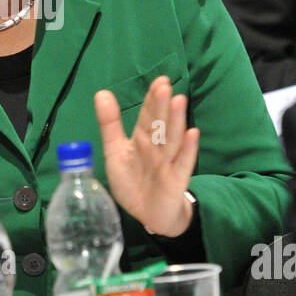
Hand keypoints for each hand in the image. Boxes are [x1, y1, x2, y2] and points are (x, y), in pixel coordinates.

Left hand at [94, 75, 198, 236]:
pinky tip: (193, 133)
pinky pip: (183, 164)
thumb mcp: (115, 151)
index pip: (147, 116)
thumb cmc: (133, 181)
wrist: (148, 215)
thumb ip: (110, 124)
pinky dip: (188, 150)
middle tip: (164, 86)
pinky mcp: (176, 181)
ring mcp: (169, 163)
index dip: (152, 100)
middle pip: (160, 125)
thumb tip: (102, 92)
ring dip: (176, 121)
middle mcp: (157, 148)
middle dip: (161, 106)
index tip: (159, 81)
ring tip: (178, 101)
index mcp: (142, 139)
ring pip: (172, 140)